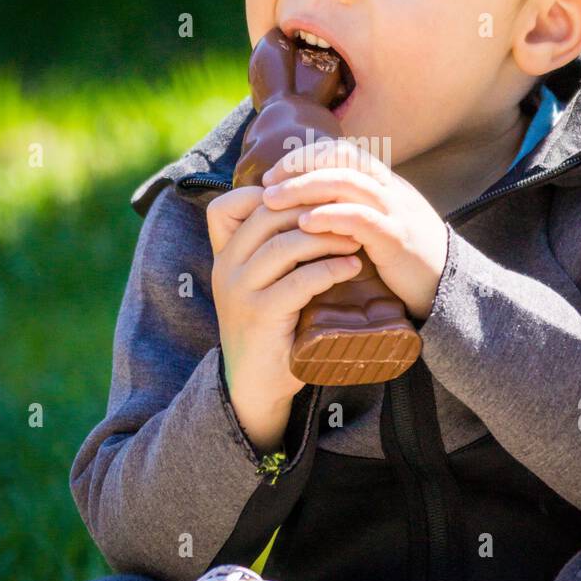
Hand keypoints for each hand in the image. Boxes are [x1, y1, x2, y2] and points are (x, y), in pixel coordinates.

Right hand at [206, 185, 363, 446]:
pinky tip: (352, 266)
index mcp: (223, 256)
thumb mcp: (263, 283)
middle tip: (347, 211)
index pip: (228, 205)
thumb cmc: (271, 328)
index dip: (269, 194)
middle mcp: (225, 268)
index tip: (312, 198)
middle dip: (311, 208)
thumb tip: (312, 208)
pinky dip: (331, 269)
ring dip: (327, 237)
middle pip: (265, 215)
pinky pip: (299, 281)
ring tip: (356, 238)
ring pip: (284, 245)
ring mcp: (239, 291)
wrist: (255, 386)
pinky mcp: (260, 316)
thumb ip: (273, 251)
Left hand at [260, 139, 448, 323]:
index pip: (340, 151)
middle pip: (340, 158)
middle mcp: (389, 189)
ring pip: (347, 182)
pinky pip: (361, 218)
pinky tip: (305, 224)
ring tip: (274, 202)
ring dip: (305, 188)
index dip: (303, 157)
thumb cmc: (404, 260)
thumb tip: (305, 207)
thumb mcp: (377, 226)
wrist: (449, 288)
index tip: (272, 175)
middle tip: (266, 186)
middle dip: (298, 167)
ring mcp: (395, 211)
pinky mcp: (397, 239)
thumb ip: (350, 210)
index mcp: (383, 183)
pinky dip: (330, 216)